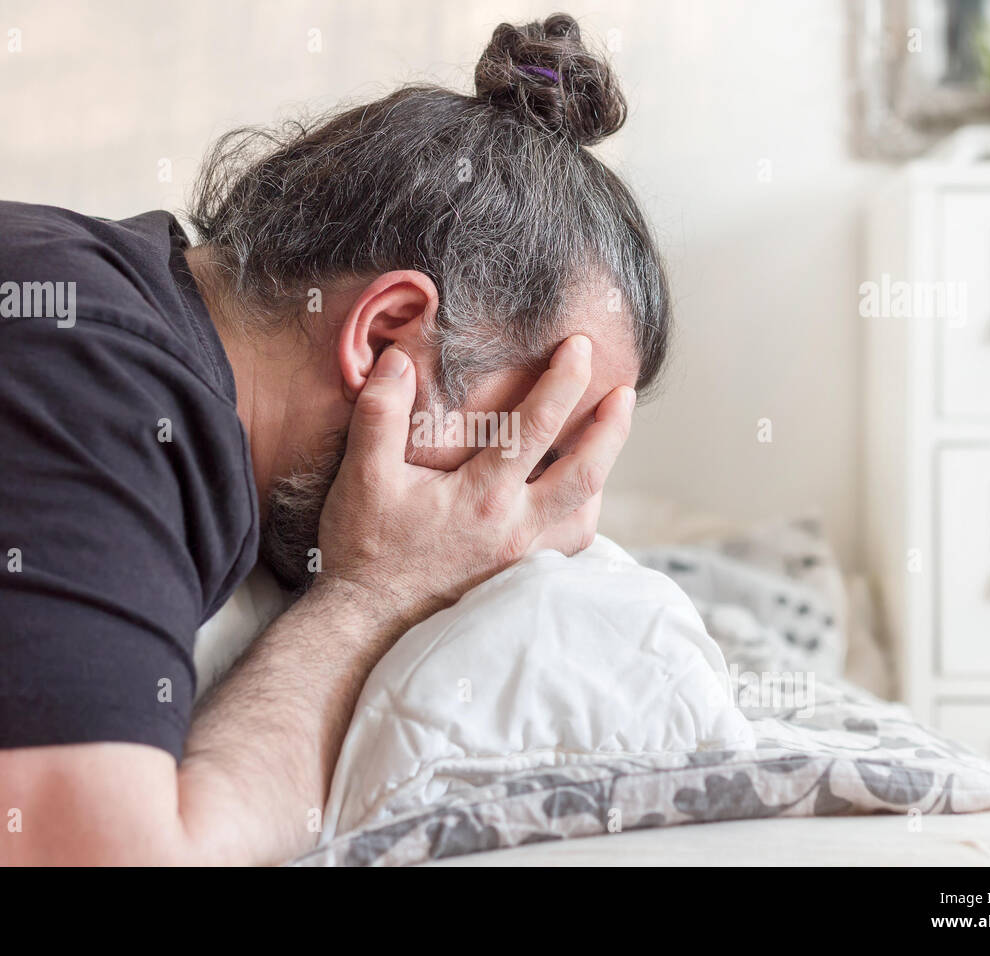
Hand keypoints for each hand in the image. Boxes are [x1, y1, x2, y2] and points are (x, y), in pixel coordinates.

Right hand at [316, 334, 635, 630]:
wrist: (364, 624)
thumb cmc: (364, 549)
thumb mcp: (364, 475)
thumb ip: (382, 412)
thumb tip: (399, 359)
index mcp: (483, 496)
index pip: (538, 426)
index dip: (564, 381)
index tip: (580, 348)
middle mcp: (514, 529)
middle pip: (586, 474)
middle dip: (612, 429)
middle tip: (625, 394)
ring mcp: (520, 561)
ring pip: (584, 517)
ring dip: (600, 478)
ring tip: (601, 447)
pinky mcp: (515, 583)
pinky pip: (566, 549)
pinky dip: (578, 520)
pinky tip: (568, 505)